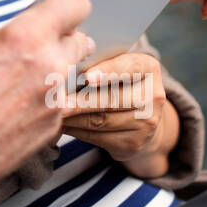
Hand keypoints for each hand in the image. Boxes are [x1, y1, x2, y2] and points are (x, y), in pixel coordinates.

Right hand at [0, 0, 95, 202]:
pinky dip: (43, 100)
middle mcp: (49, 67)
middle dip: (61, 39)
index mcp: (25, 37)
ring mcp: (54, 101)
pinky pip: (58, 103)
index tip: (56, 10)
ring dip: (52, 71)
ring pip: (70, 73)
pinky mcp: (53, 128)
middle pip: (81, 40)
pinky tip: (13, 107)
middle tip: (34, 47)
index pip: (75, 4)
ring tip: (18, 82)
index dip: (65, 4)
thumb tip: (4, 32)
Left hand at [60, 52, 171, 173]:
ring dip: (73, 118)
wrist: (144, 116)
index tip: (87, 76)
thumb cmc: (119, 82)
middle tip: (56, 101)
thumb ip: (98, 62)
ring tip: (53, 112)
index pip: (129, 67)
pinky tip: (63, 125)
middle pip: (111, 99)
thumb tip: (66, 66)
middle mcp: (154, 96)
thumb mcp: (117, 65)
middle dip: (80, 101)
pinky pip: (98, 138)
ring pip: (101, 121)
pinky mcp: (134, 144)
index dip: (108, 72)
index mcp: (149, 68)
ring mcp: (147, 123)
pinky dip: (76, 131)